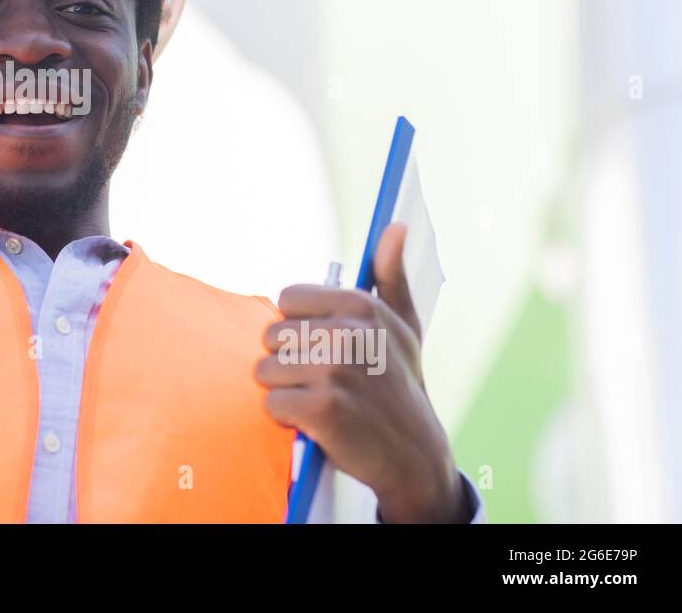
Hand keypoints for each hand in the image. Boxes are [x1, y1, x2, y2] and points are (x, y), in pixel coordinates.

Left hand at [254, 223, 470, 522]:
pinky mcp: (323, 408)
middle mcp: (348, 332)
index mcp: (360, 304)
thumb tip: (395, 227)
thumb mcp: (402, 326)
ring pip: (267, 370)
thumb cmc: (399, 384)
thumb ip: (390, 275)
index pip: (287, 299)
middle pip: (272, 336)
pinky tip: (315, 423)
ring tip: (321, 401)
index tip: (324, 346)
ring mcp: (335, 370)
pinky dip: (287, 418)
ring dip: (285, 391)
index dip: (299, 327)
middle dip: (289, 361)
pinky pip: (272, 403)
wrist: (415, 455)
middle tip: (324, 380)